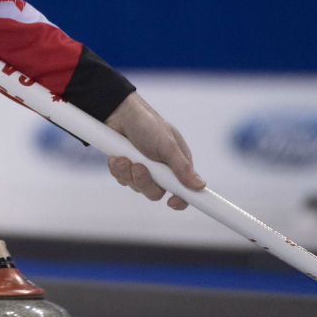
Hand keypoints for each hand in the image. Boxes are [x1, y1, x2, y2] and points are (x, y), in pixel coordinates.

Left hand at [103, 92, 205, 209]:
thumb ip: (181, 166)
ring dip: (127, 173)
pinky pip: (122, 180)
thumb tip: (200, 186)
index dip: (180, 200)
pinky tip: (115, 157)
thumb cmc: (148, 124)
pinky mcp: (126, 169)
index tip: (172, 203)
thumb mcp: (167, 144)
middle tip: (138, 166)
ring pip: (137, 187)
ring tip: (123, 157)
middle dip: (144, 182)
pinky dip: (118, 170)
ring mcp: (143, 171)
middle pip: (155, 193)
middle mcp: (161, 171)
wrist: (119, 112)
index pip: (184, 191)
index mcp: (177, 165)